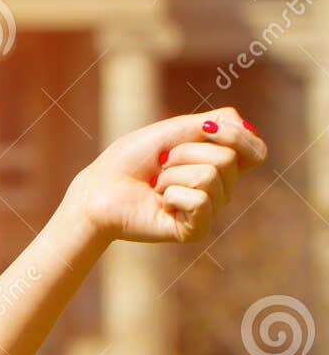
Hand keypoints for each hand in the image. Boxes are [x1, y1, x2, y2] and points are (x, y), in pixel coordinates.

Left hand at [65, 107, 266, 245]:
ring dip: (174, 173)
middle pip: (228, 158)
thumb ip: (216, 123)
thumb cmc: (131, 159)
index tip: (204, 130)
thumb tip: (248, 129)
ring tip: (156, 184)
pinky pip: (201, 200)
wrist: (99, 189)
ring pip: (212, 176)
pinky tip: (159, 202)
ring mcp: (208, 211)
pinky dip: (173, 193)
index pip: (254, 151)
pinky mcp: (195, 230)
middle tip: (161, 164)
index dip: (236, 136)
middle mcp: (220, 189)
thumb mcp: (175, 129)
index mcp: (220, 165)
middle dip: (186, 152)